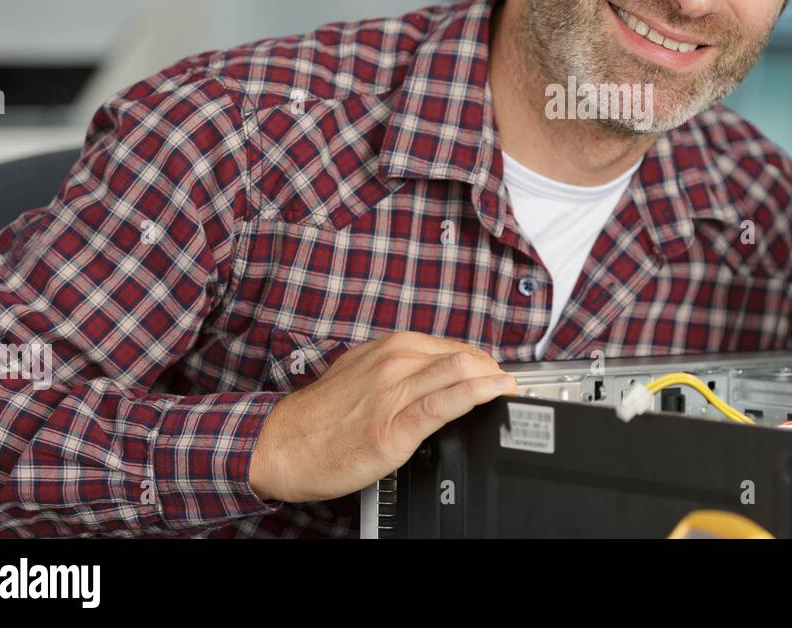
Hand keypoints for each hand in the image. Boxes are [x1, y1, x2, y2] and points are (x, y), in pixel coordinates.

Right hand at [250, 331, 515, 502]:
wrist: (281, 445)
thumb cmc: (319, 416)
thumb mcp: (361, 373)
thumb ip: (398, 368)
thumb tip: (435, 372)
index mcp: (390, 348)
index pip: (454, 347)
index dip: (483, 362)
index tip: (497, 374)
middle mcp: (395, 362)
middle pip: (464, 356)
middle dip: (494, 370)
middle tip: (508, 387)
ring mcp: (395, 392)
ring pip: (460, 372)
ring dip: (494, 380)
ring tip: (511, 391)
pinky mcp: (394, 426)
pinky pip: (445, 402)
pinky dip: (479, 394)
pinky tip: (495, 395)